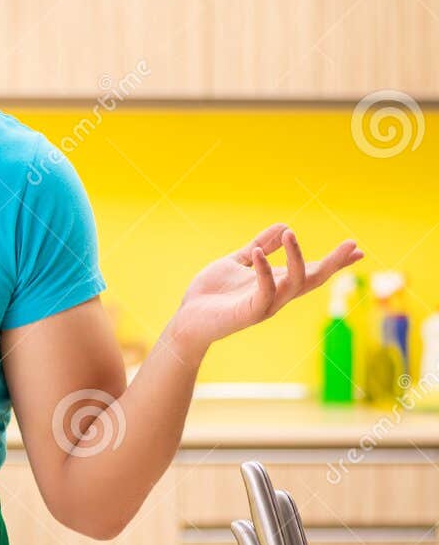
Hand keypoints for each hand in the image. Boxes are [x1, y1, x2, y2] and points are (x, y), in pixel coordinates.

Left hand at [168, 224, 362, 354]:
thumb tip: (283, 225)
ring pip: (294, 284)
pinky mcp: (249, 313)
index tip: (356, 248)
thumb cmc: (212, 294)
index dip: (334, 261)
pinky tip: (257, 254)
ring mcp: (265, 305)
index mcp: (276, 283)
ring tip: (290, 234)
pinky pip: (264, 293)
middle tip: (351, 246)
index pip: (312, 271)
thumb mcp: (238, 262)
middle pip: (313, 280)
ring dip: (296, 258)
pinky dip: (263, 272)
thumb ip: (259, 247)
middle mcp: (277, 295)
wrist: (188, 319)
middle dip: (334, 264)